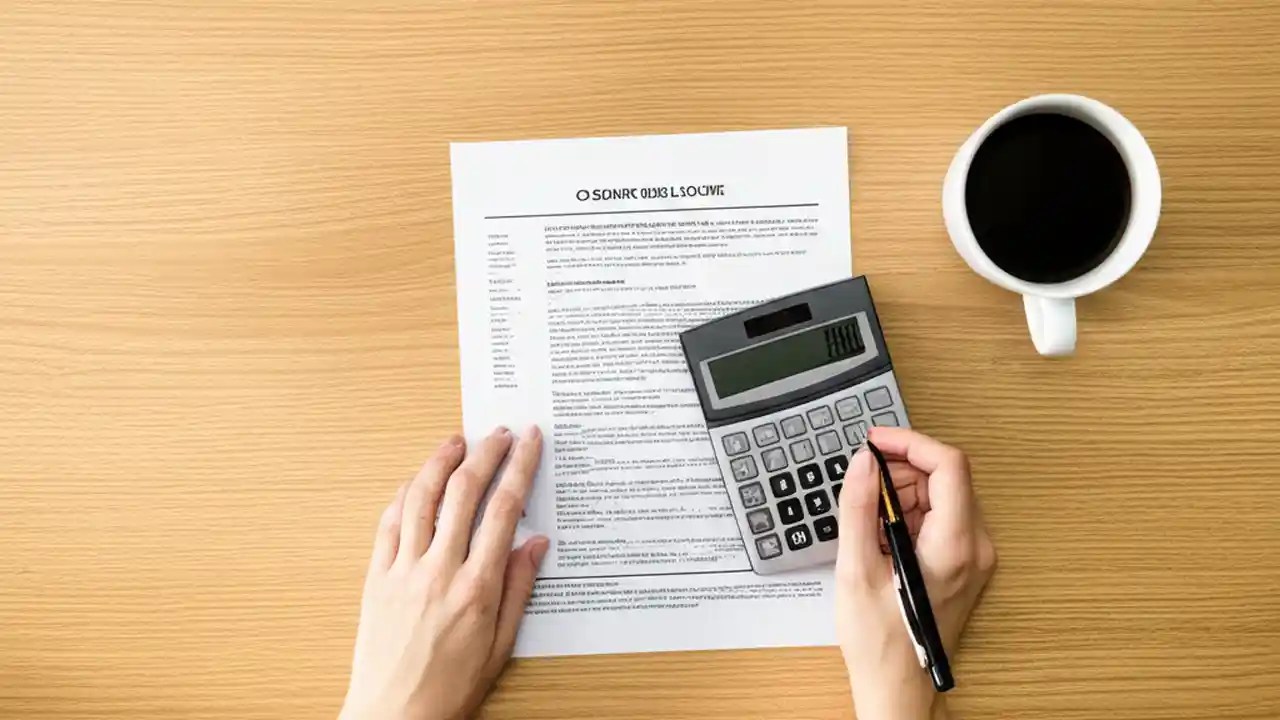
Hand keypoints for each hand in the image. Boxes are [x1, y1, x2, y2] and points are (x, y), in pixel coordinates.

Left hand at [340, 426, 549, 719]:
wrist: (394, 716)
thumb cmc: (450, 687)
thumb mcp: (502, 645)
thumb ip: (519, 589)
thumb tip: (535, 543)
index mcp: (476, 588)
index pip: (503, 510)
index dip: (519, 467)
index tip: (528, 442)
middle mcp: (438, 571)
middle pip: (463, 492)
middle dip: (485, 454)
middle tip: (498, 433)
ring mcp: (402, 571)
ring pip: (420, 497)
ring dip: (439, 462)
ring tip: (456, 442)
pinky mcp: (376, 577)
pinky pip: (388, 523)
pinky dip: (404, 494)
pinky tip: (416, 481)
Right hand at [835, 427, 996, 719]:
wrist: (898, 685)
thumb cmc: (880, 641)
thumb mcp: (857, 570)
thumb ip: (858, 509)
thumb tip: (863, 463)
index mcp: (954, 546)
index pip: (948, 466)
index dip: (910, 444)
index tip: (875, 442)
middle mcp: (975, 547)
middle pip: (946, 477)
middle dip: (900, 471)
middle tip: (861, 487)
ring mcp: (973, 556)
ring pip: (942, 494)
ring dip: (902, 492)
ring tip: (867, 520)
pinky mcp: (963, 562)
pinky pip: (940, 517)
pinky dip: (909, 512)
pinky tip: (881, 535)